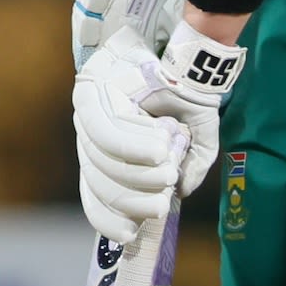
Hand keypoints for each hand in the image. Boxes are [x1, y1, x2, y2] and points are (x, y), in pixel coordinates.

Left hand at [73, 22, 244, 242]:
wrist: (195, 51)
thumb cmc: (190, 91)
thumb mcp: (196, 134)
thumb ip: (192, 163)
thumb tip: (181, 192)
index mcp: (105, 141)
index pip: (94, 188)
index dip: (109, 216)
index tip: (130, 234)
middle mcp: (88, 125)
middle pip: (98, 178)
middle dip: (131, 198)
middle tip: (161, 201)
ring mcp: (88, 107)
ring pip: (103, 158)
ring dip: (138, 173)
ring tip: (167, 173)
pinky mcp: (96, 90)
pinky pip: (110, 130)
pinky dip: (135, 146)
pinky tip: (160, 149)